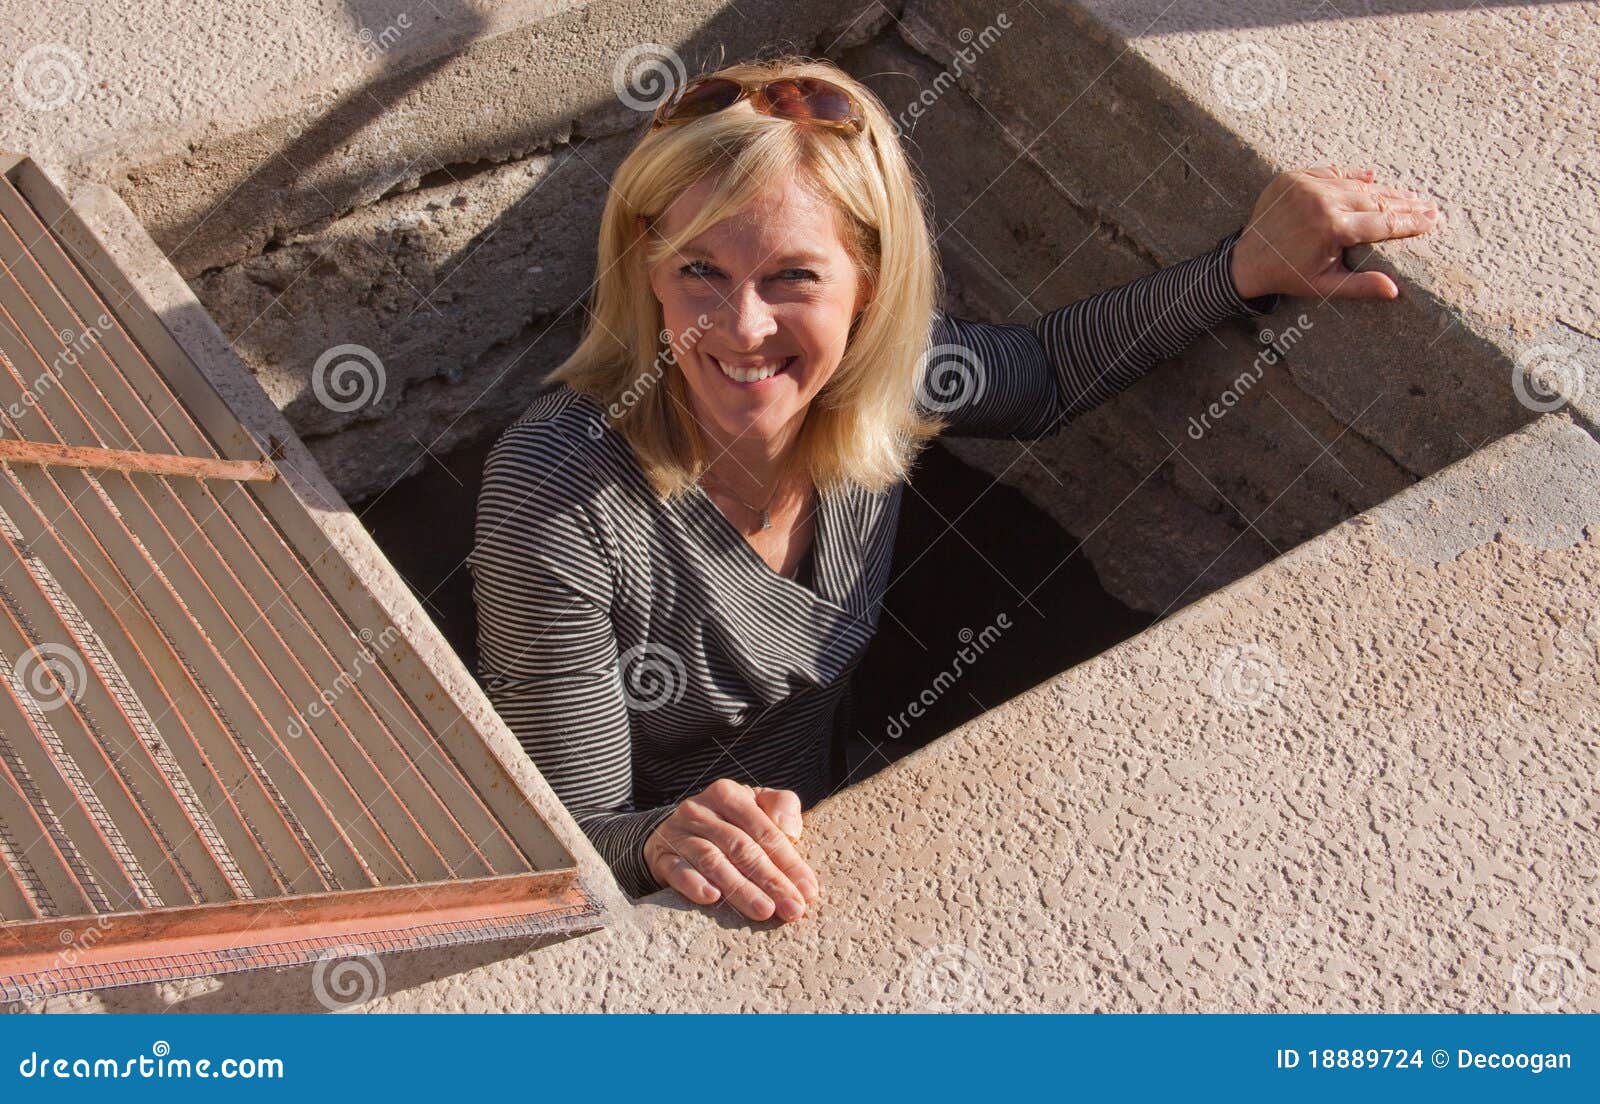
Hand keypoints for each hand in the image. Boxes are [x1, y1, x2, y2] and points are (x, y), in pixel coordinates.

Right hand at [644, 778, 818, 921]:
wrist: (674, 831)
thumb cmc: (729, 822)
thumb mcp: (756, 806)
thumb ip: (780, 808)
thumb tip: (791, 830)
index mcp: (729, 795)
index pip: (764, 830)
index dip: (789, 861)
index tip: (808, 890)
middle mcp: (702, 810)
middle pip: (742, 848)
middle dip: (771, 880)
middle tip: (792, 908)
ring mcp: (679, 833)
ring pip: (713, 861)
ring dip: (740, 888)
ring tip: (764, 910)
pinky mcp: (662, 856)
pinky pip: (677, 870)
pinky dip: (693, 883)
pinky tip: (711, 898)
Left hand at [1230, 165, 1442, 300]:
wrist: (1245, 260)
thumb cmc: (1287, 276)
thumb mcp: (1323, 286)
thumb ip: (1359, 286)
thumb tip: (1395, 290)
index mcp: (1332, 228)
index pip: (1383, 223)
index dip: (1411, 222)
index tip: (1433, 221)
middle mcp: (1321, 202)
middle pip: (1375, 200)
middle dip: (1405, 205)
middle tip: (1430, 206)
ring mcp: (1307, 186)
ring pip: (1356, 185)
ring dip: (1384, 190)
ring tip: (1408, 194)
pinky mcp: (1295, 178)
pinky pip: (1331, 173)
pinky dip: (1351, 177)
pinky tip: (1372, 177)